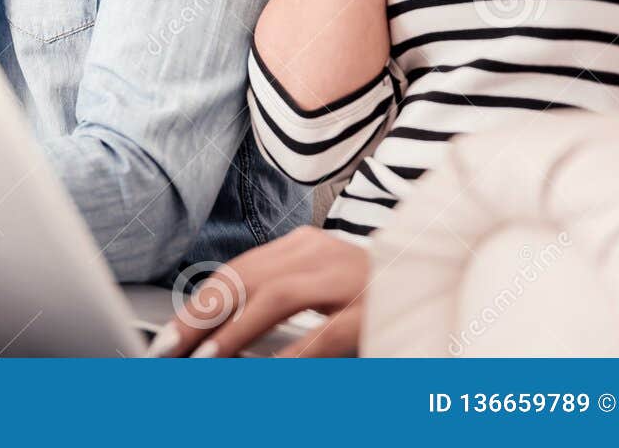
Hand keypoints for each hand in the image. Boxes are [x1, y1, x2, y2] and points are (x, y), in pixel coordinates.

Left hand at [148, 227, 369, 357]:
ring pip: (277, 297)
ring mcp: (351, 279)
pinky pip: (325, 333)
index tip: (169, 336)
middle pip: (246, 279)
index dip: (200, 304)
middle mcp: (323, 254)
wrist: (449, 276)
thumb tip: (218, 334)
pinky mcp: (374, 310)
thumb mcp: (319, 293)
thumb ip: (274, 303)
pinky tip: (269, 371)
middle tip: (170, 350)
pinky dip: (292, 354)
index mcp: (306, 248)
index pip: (238, 272)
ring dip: (235, 331)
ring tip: (205, 359)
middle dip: (202, 317)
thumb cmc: (374, 298)